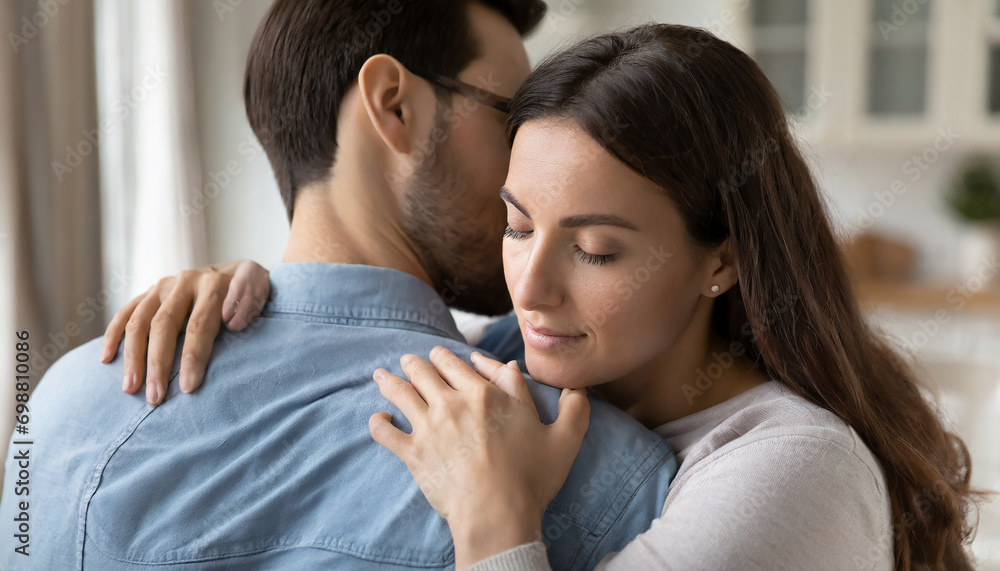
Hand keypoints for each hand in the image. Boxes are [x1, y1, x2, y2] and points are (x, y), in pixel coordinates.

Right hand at [100, 260, 270, 404]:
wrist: (242, 274)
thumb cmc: (254, 292)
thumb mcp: (262, 288)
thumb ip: (250, 299)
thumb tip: (230, 321)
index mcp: (212, 283)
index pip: (198, 325)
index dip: (193, 358)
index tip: (189, 388)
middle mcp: (184, 282)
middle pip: (163, 326)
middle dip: (157, 365)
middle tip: (155, 398)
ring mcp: (163, 287)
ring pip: (139, 322)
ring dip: (132, 357)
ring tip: (130, 389)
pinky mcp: (150, 293)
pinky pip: (125, 313)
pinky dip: (112, 335)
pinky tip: (106, 360)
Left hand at [369, 346, 589, 567]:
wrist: (497, 513)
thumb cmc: (532, 478)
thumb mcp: (565, 439)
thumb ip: (574, 408)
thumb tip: (576, 387)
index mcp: (486, 394)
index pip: (457, 364)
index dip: (445, 357)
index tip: (438, 354)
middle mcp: (453, 403)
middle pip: (426, 373)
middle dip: (416, 363)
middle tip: (410, 359)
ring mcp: (429, 427)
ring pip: (402, 393)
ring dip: (390, 381)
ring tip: (381, 375)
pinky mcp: (413, 453)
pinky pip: (386, 432)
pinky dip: (378, 423)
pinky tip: (377, 418)